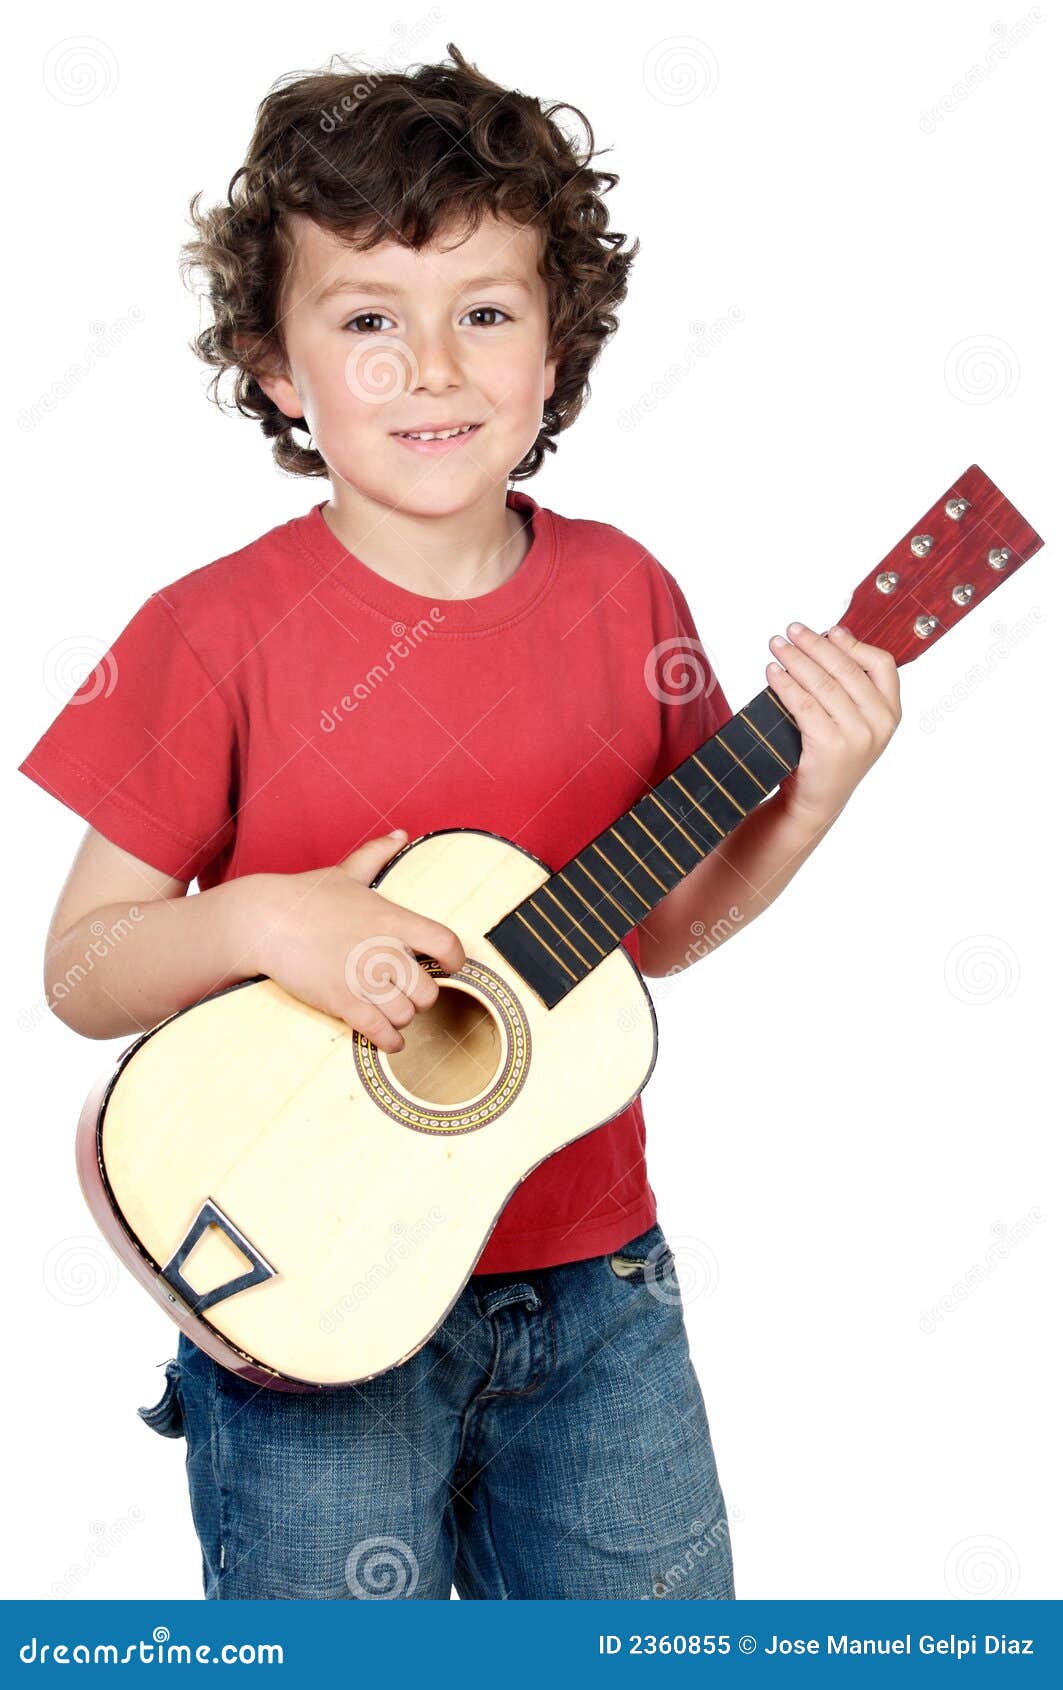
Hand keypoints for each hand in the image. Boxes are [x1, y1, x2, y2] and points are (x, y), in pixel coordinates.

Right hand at [243, 831, 464, 1051]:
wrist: (264, 921)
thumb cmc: (305, 897)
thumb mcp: (346, 873)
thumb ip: (376, 855)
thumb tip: (399, 834)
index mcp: (392, 919)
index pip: (445, 943)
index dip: (455, 959)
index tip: (449, 965)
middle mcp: (384, 951)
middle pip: (429, 991)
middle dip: (421, 996)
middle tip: (407, 993)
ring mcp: (363, 980)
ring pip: (406, 1014)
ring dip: (402, 1017)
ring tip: (392, 1011)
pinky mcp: (342, 1002)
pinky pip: (381, 1033)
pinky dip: (391, 1041)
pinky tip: (390, 1040)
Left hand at [766, 622, 900, 830]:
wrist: (816, 802)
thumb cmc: (829, 756)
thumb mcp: (852, 722)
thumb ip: (849, 689)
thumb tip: (828, 639)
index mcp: (891, 713)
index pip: (883, 665)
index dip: (854, 644)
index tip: (829, 631)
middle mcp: (880, 724)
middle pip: (847, 669)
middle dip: (815, 645)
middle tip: (792, 630)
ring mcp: (857, 736)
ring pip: (823, 684)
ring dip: (796, 659)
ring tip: (777, 646)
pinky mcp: (830, 746)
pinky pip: (804, 705)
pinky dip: (786, 684)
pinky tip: (773, 673)